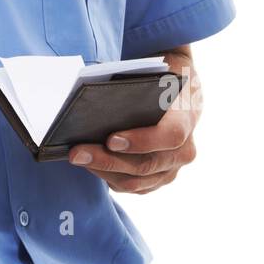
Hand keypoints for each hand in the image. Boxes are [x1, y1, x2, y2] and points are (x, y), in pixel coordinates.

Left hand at [67, 48, 201, 193]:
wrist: (179, 94)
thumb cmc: (159, 81)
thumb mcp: (153, 76)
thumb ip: (133, 91)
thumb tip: (93, 105)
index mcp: (187, 119)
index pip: (170, 136)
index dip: (142, 141)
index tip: (110, 139)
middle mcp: (184, 151)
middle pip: (145, 164)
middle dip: (107, 159)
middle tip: (77, 152)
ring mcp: (172, 169)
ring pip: (135, 182)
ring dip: (102, 171)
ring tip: (77, 158)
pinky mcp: (158, 180)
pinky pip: (131, 187)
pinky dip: (108, 176)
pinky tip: (88, 163)